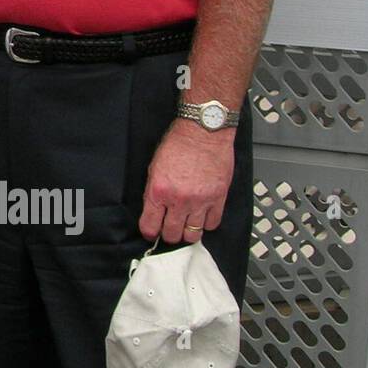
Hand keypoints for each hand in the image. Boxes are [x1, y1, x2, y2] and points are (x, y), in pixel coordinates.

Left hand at [139, 117, 234, 243]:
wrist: (203, 132)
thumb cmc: (178, 144)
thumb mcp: (154, 167)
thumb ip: (153, 192)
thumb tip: (154, 210)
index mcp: (159, 191)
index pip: (150, 225)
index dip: (149, 232)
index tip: (151, 232)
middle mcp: (179, 200)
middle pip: (172, 234)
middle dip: (168, 235)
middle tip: (169, 229)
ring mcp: (200, 201)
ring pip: (193, 234)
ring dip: (187, 233)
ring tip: (185, 226)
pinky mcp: (218, 199)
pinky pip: (213, 223)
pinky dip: (206, 223)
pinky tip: (202, 217)